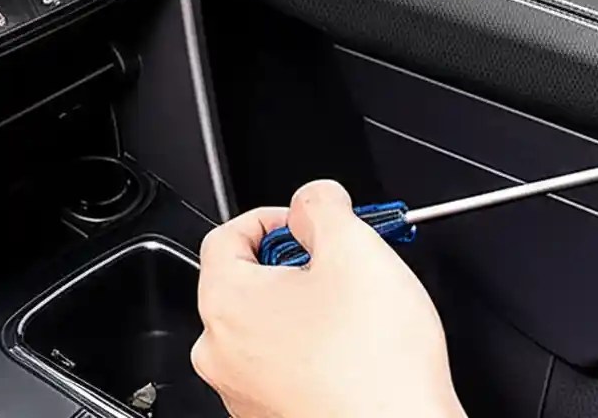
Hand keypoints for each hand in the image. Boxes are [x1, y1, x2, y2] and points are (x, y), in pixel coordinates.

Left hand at [192, 180, 465, 417]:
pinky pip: (282, 366)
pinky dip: (313, 349)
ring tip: (358, 309)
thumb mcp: (357, 249)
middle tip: (345, 262)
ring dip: (308, 307)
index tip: (310, 221)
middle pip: (248, 282)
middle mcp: (222, 351)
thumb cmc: (375, 363)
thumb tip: (313, 199)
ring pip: (267, 326)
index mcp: (228, 302)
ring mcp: (243, 390)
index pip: (227, 235)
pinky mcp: (270, 415)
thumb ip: (325, 207)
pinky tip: (354, 350)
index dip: (275, 216)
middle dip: (299, 264)